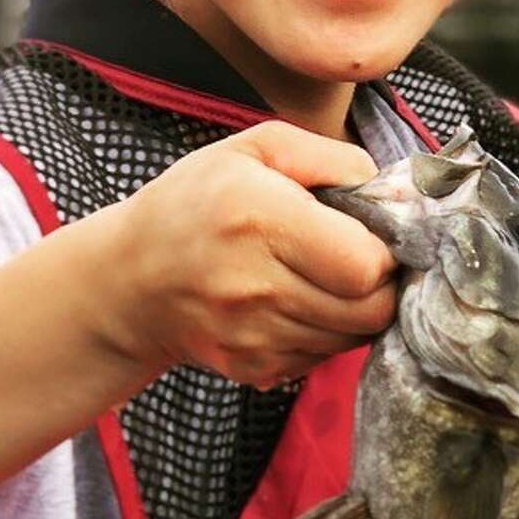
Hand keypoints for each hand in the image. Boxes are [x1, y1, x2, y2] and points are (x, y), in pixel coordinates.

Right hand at [84, 122, 397, 389]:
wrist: (131, 279)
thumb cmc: (196, 203)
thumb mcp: (253, 149)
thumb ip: (328, 156)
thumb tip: (386, 187)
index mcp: (259, 219)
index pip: (365, 264)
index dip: (383, 251)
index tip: (370, 235)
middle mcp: (255, 285)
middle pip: (370, 311)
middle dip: (380, 286)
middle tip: (360, 261)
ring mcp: (253, 336)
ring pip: (351, 339)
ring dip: (354, 311)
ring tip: (324, 279)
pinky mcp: (253, 369)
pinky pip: (321, 358)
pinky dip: (324, 334)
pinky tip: (298, 304)